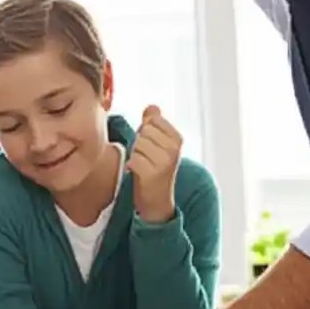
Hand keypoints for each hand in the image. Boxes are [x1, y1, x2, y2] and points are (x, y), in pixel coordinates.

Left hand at [126, 105, 182, 223]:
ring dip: (135, 155)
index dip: (145, 132)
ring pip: (138, 145)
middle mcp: (174, 149)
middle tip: (146, 158)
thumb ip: (154, 124)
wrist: (158, 202)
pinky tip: (138, 173)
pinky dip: (132, 166)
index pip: (152, 121)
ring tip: (143, 165)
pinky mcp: (153, 173)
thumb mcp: (159, 145)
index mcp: (177, 139)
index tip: (151, 147)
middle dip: (139, 144)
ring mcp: (165, 161)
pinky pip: (134, 159)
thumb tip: (152, 106)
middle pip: (144, 132)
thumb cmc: (155, 170)